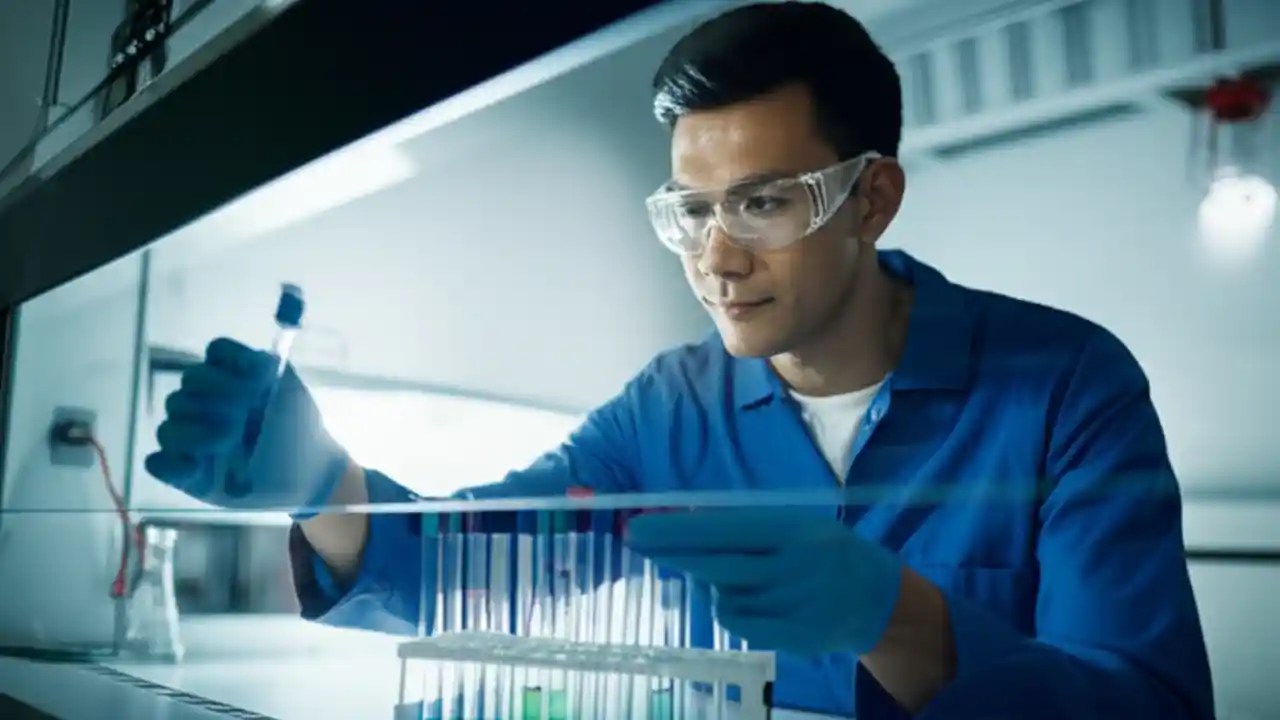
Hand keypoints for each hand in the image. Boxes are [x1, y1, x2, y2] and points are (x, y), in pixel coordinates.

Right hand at [144, 338, 347, 515]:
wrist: (308, 474)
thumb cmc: (298, 432)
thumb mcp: (291, 396)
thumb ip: (267, 369)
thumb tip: (247, 356)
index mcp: (231, 377)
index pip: (217, 352)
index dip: (229, 362)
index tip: (253, 381)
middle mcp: (206, 403)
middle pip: (188, 384)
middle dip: (214, 395)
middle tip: (242, 416)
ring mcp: (192, 438)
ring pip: (168, 427)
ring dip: (195, 433)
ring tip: (229, 441)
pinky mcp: (185, 472)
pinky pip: (158, 463)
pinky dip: (173, 463)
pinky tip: (199, 467)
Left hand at [625, 507, 901, 655]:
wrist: (877, 596)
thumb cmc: (823, 552)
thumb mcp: (794, 526)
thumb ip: (748, 528)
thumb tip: (684, 525)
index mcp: (794, 530)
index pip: (724, 529)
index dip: (678, 530)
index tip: (638, 527)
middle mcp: (795, 565)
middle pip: (717, 562)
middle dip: (671, 551)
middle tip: (635, 540)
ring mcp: (795, 603)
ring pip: (725, 595)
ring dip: (709, 582)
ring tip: (723, 572)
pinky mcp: (796, 635)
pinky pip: (740, 623)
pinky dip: (728, 609)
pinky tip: (735, 597)